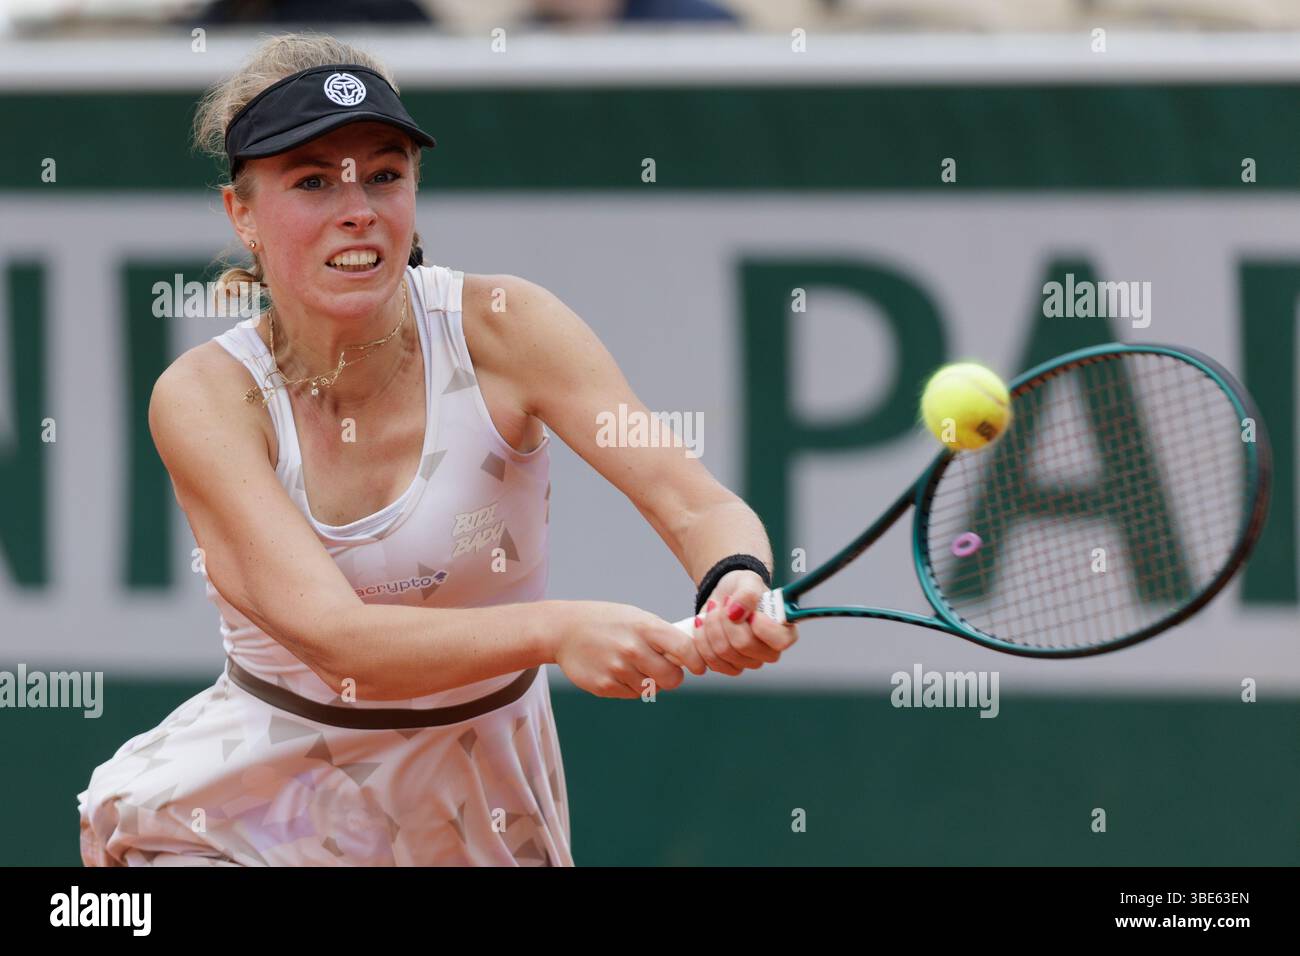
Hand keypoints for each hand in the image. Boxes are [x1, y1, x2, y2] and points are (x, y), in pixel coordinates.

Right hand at [551, 600, 706, 698]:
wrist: (564, 630)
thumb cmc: (608, 622)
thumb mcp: (636, 618)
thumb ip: (661, 636)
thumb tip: (692, 656)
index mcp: (645, 627)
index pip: (684, 649)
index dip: (696, 661)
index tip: (698, 667)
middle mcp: (632, 648)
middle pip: (672, 678)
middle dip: (672, 676)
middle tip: (664, 668)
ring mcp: (617, 669)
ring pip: (651, 689)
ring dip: (649, 682)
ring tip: (633, 665)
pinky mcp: (604, 686)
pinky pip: (631, 695)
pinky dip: (630, 686)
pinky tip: (616, 670)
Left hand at [692, 569, 798, 674]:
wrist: (723, 597)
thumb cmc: (742, 590)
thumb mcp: (748, 581)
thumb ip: (747, 593)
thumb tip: (736, 611)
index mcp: (784, 632)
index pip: (780, 641)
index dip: (762, 627)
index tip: (751, 612)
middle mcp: (768, 652)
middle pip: (743, 645)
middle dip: (725, 619)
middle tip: (724, 602)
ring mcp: (747, 662)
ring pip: (722, 652)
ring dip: (711, 626)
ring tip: (713, 609)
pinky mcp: (726, 666)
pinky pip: (709, 661)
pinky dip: (701, 639)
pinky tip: (702, 623)